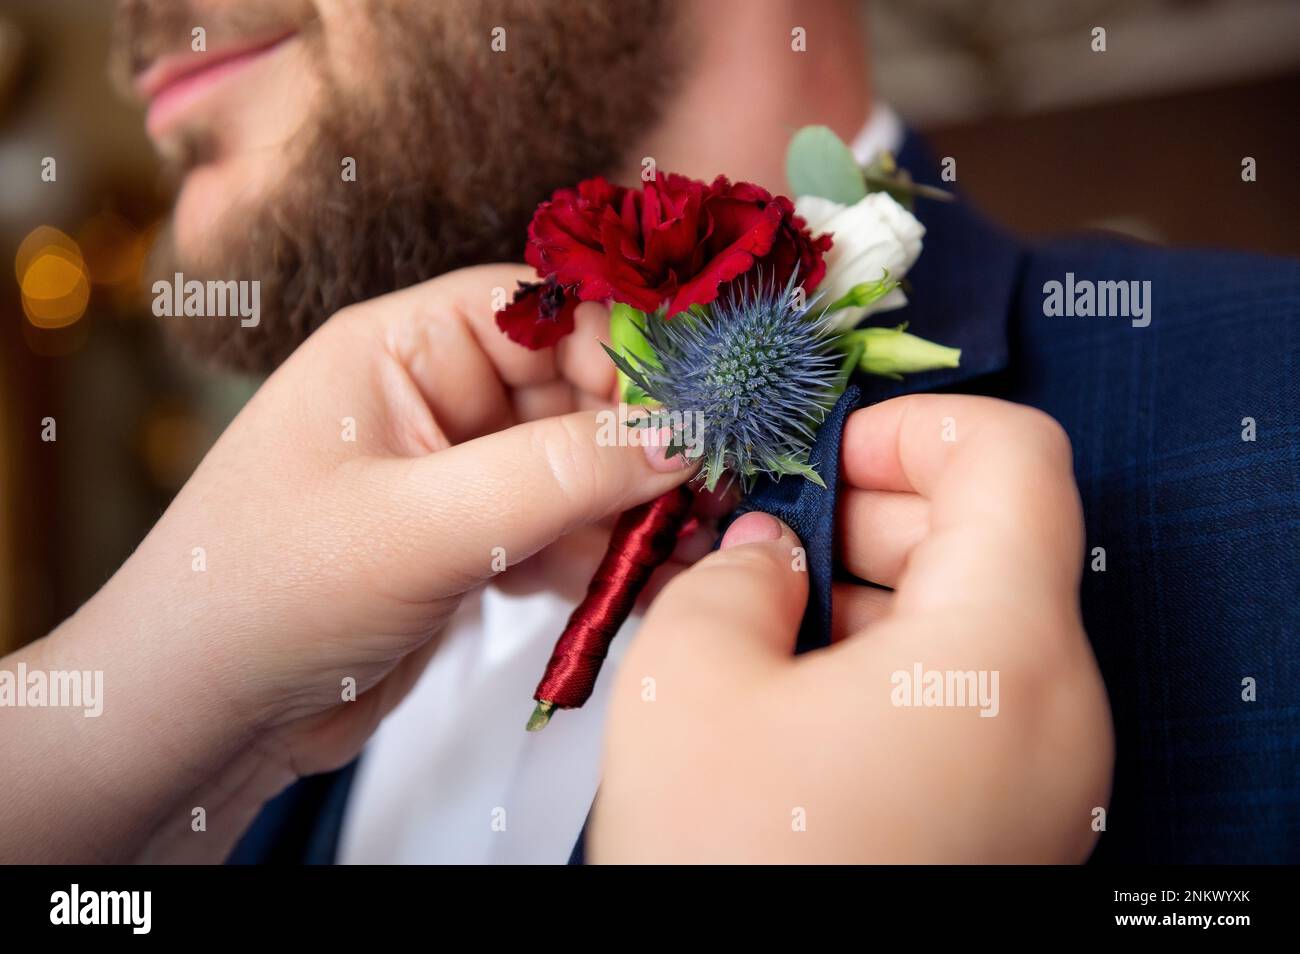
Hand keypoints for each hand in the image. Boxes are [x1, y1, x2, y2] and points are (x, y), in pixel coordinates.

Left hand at [1, 264, 699, 861]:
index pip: (539, 307)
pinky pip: (560, 530)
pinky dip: (601, 557)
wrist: (199, 717)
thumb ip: (557, 475)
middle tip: (711, 488)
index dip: (620, 344)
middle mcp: (432, 399)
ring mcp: (454, 476)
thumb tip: (679, 433)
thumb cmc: (267, 593)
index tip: (686, 405)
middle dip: (639, 439)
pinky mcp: (471, 545)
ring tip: (691, 546)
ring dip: (632, 507)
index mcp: (399, 349)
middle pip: (571, 390)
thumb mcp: (420, 526)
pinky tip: (637, 585)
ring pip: (577, 467)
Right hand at [591, 394, 1113, 862]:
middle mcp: (1056, 712)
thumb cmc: (738, 865)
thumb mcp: (691, 678)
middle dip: (869, 511)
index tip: (822, 453)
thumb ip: (732, 571)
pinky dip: (885, 664)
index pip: (1014, 456)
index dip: (912, 425)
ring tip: (755, 614)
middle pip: (994, 536)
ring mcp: (1043, 776)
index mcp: (1004, 651)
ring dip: (867, 590)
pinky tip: (786, 689)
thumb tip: (766, 550)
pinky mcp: (1010, 823)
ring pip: (974, 620)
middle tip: (761, 533)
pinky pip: (965, 698)